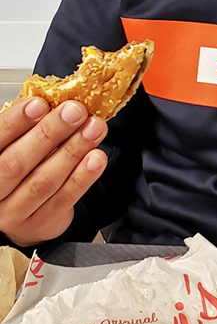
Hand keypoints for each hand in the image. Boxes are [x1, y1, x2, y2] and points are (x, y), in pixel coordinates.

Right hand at [0, 98, 107, 248]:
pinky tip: (96, 158)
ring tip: (92, 129)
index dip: (16, 122)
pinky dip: (83, 177)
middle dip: (50, 133)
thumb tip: (54, 100)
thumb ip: (26, 127)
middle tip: (75, 111)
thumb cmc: (17, 169)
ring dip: (73, 151)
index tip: (39, 104)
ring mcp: (15, 212)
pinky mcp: (41, 223)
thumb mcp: (13, 145)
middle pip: (18, 163)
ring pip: (44, 181)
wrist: (21, 214)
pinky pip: (64, 198)